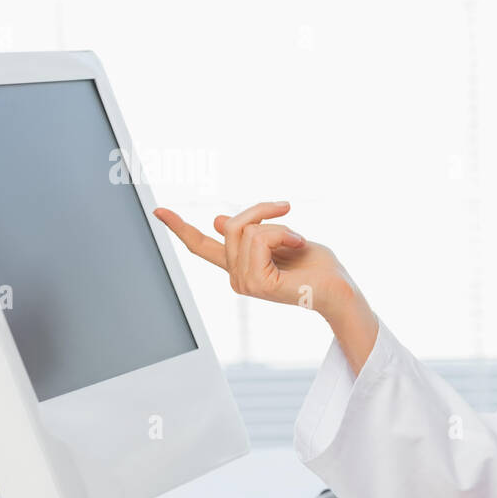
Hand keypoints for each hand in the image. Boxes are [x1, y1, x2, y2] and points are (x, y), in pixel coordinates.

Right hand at [154, 201, 350, 318]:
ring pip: (247, 230)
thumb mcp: (281, 239)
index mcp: (239, 267)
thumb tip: (218, 221)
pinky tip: (298, 246)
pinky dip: (283, 235)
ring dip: (279, 227)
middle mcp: (236, 277)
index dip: (180, 227)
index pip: (202, 246)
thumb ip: (252, 234)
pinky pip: (260, 238)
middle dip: (262, 211)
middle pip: (232, 225)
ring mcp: (243, 283)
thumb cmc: (318, 266)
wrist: (338, 287)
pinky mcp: (255, 283)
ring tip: (298, 241)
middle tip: (287, 210)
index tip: (158, 210)